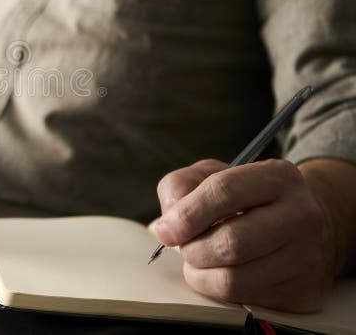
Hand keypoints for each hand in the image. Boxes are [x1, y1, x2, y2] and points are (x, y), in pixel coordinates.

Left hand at [155, 158, 335, 311]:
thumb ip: (182, 186)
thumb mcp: (213, 175)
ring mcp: (306, 256)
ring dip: (201, 273)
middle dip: (193, 249)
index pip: (224, 191)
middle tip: (185, 246)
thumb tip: (169, 224)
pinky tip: (219, 273)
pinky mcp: (302, 291)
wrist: (300, 225)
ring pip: (234, 278)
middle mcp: (300, 215)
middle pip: (231, 241)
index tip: (167, 230)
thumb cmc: (246, 199)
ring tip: (199, 260)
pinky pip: (243, 299)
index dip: (187, 213)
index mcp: (277, 178)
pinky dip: (217, 289)